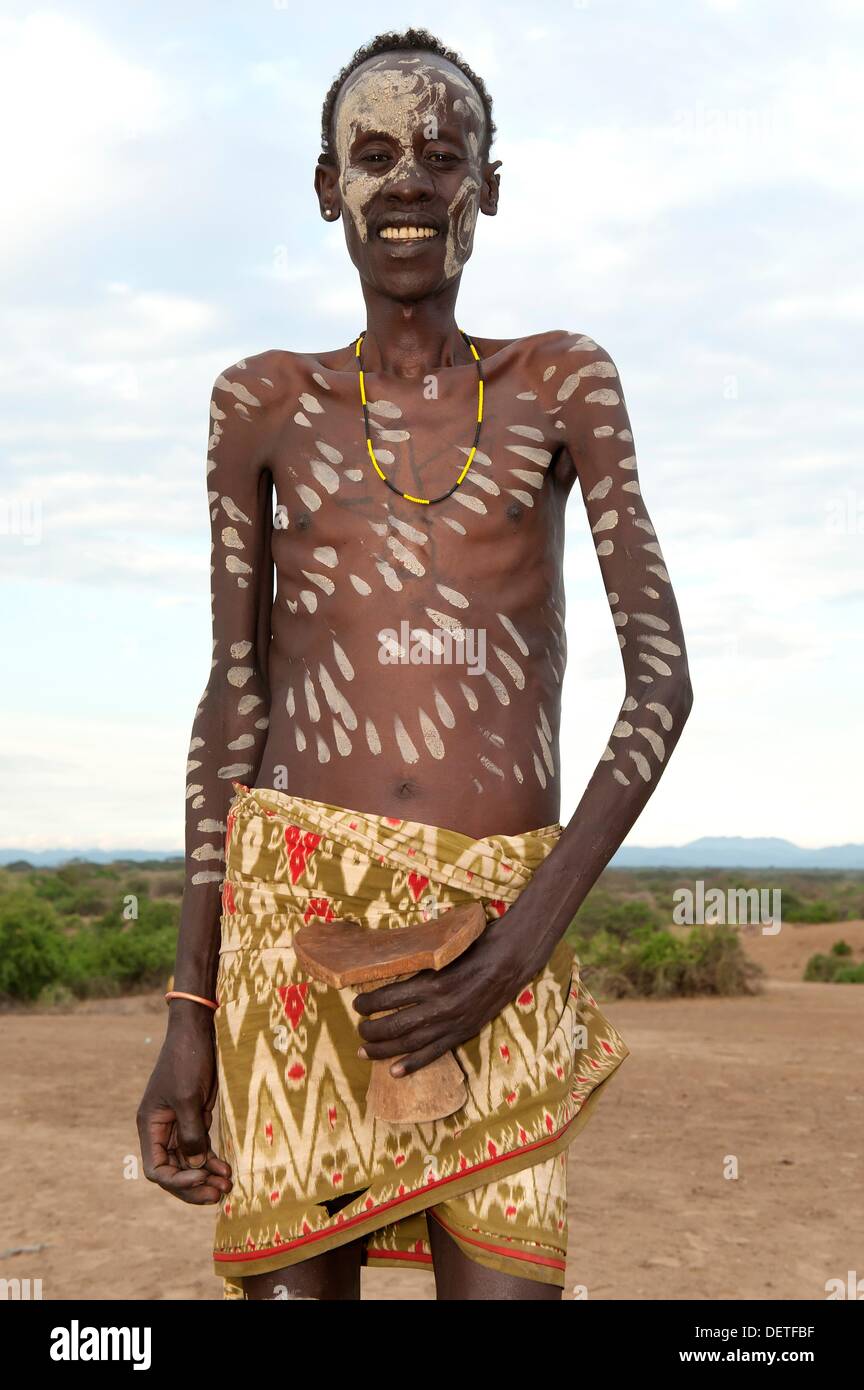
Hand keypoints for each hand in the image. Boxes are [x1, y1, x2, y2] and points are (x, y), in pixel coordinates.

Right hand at [136, 1002, 232, 1204]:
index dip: (177, 1182)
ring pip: (189, 1163)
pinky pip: (201, 1149)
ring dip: (206, 1176)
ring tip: (227, 1186)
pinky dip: (212, 1161)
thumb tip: (196, 1165)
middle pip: (173, 1172)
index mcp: (150, 1126)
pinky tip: (226, 1169)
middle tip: (218, 1195)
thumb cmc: (187, 1060)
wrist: (198, 1030)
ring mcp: (179, 1125)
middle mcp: (161, 1130)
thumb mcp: (187, 1097)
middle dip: (194, 1186)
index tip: (201, 1178)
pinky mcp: (196, 1118)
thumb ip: (191, 1133)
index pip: (156, 1169)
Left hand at [352, 920, 530, 1077]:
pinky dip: (413, 1064)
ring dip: (384, 1050)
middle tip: (358, 1030)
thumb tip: (390, 975)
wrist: (510, 960)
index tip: (357, 1004)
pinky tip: (394, 1071)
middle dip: (371, 1030)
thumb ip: (419, 968)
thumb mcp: (441, 953)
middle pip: (395, 1025)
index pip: (389, 998)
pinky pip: (434, 1053)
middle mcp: (439, 1007)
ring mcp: (452, 1023)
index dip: (369, 1003)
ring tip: (365, 1052)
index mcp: (432, 983)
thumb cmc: (475, 948)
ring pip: (410, 1044)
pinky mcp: (463, 1033)